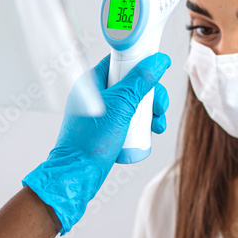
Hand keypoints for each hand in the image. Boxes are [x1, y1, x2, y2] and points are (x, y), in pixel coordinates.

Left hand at [22, 53, 171, 233]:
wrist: (77, 175)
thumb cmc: (91, 141)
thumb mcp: (121, 106)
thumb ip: (140, 82)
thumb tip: (158, 61)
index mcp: (92, 82)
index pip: (118, 61)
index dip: (139, 63)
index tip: (157, 70)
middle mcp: (97, 96)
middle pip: (131, 83)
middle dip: (151, 94)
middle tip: (160, 106)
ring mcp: (102, 114)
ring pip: (134, 103)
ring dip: (151, 111)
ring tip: (158, 123)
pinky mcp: (108, 130)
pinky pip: (130, 120)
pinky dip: (143, 124)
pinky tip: (152, 132)